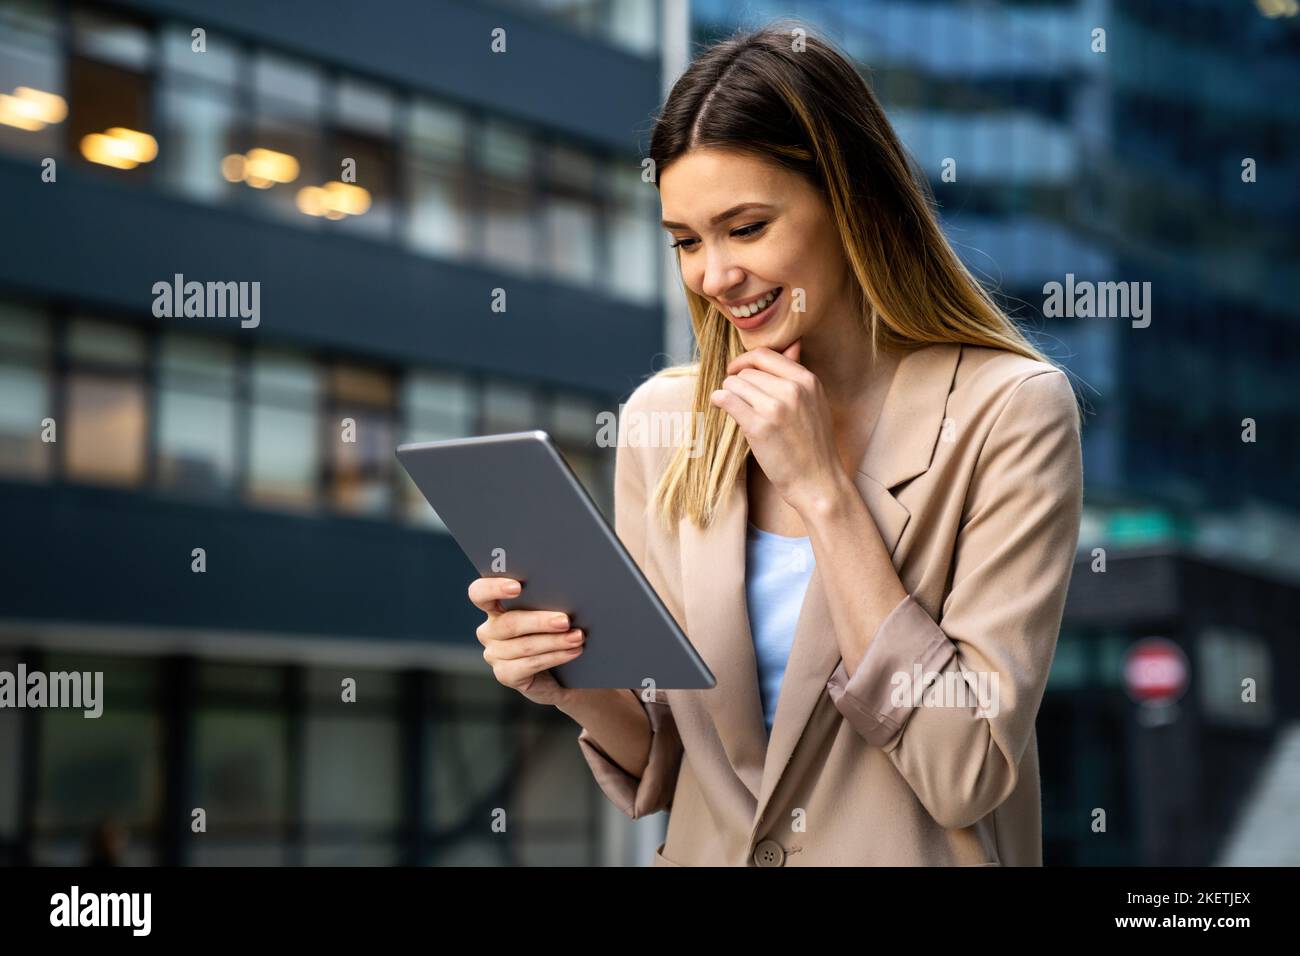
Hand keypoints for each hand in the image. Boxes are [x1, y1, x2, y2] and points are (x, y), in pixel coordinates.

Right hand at [468, 576, 584, 706]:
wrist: (563, 671)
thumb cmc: (554, 631)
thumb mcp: (548, 612)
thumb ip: (547, 600)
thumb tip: (565, 595)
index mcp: (494, 607)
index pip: (480, 593)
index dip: (494, 588)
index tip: (517, 587)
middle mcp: (489, 630)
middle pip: (509, 623)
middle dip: (540, 621)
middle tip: (565, 620)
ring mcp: (494, 654)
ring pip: (524, 645)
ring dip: (555, 641)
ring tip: (577, 637)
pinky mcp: (505, 674)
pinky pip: (530, 665)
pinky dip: (554, 657)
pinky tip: (572, 652)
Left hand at [708, 339, 846, 513]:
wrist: (817, 480)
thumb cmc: (812, 443)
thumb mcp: (814, 401)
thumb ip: (798, 373)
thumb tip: (793, 343)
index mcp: (806, 380)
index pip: (764, 355)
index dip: (744, 361)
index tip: (736, 371)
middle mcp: (792, 390)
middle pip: (746, 371)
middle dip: (737, 383)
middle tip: (738, 400)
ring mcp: (775, 408)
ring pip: (734, 384)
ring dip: (728, 394)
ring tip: (735, 409)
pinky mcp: (759, 427)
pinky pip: (727, 399)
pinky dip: (718, 400)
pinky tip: (719, 406)